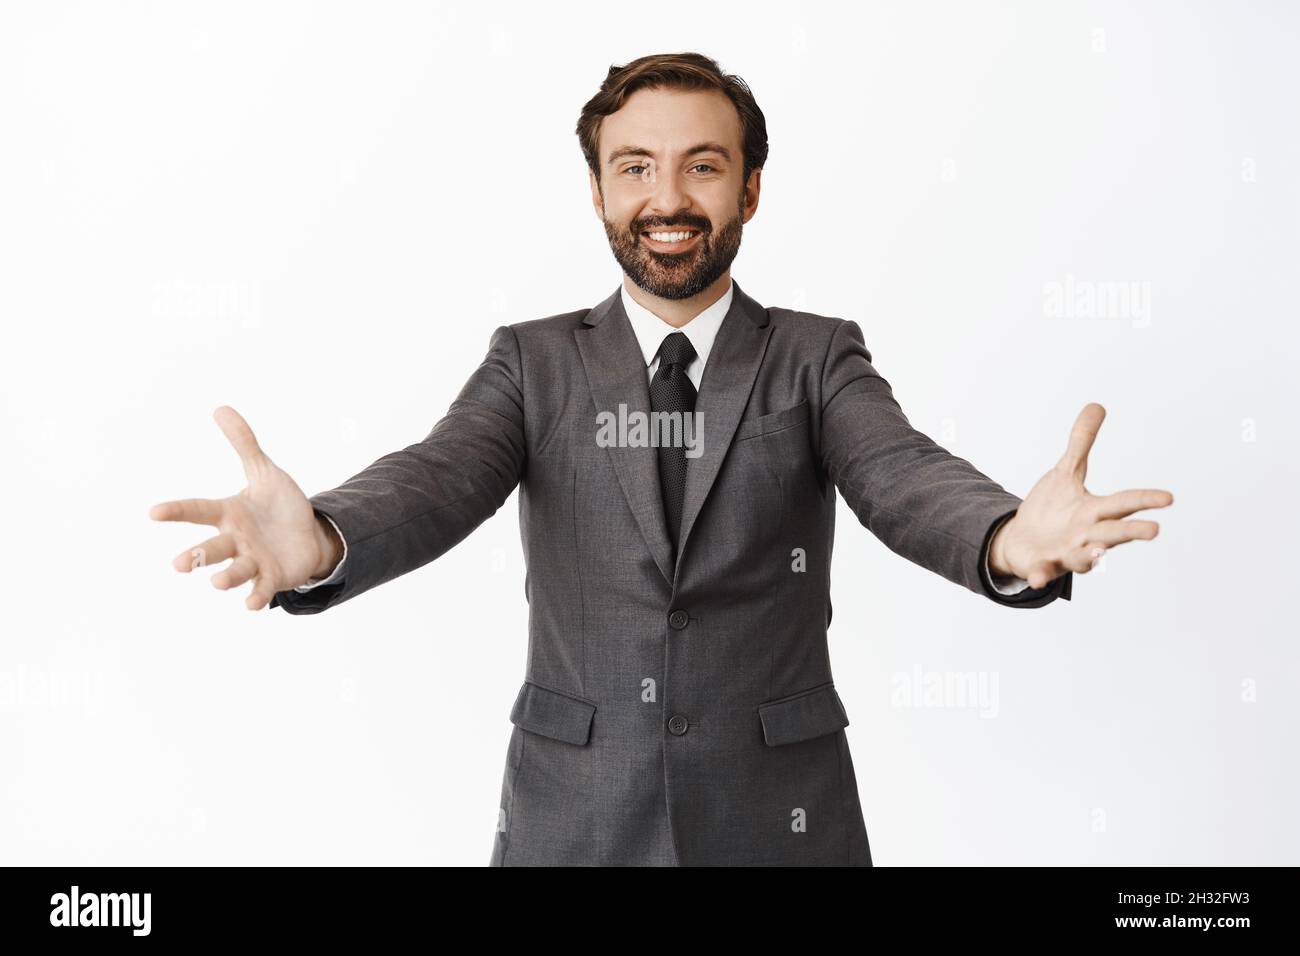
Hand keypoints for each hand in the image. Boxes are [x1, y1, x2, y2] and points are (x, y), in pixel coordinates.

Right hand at [149, 406, 341, 609]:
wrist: (308, 535)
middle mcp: (235, 540)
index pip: (197, 509)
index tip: (153, 512)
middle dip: (195, 556)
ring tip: (215, 582)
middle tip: (180, 564)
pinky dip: (256, 597)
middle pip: (211, 548)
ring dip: (224, 577)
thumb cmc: (278, 505)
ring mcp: (253, 561)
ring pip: (234, 571)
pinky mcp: (272, 578)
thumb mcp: (264, 472)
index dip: (176, 511)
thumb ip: (244, 444)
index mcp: (228, 514)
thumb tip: (221, 408)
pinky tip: (252, 604)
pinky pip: (262, 590)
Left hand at [989, 403, 1173, 588]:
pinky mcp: (1043, 566)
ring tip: (1097, 552)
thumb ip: (1081, 442)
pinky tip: (1038, 578)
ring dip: (1090, 556)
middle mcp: (1086, 535)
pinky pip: (1044, 573)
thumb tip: (1096, 406)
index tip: (1169, 497)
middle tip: (1154, 530)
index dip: (1145, 500)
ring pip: (1083, 558)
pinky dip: (1043, 575)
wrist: (1021, 541)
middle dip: (1132, 531)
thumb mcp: (1065, 472)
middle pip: (1113, 533)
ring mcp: (1065, 553)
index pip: (1124, 503)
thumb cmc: (1052, 510)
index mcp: (1095, 512)